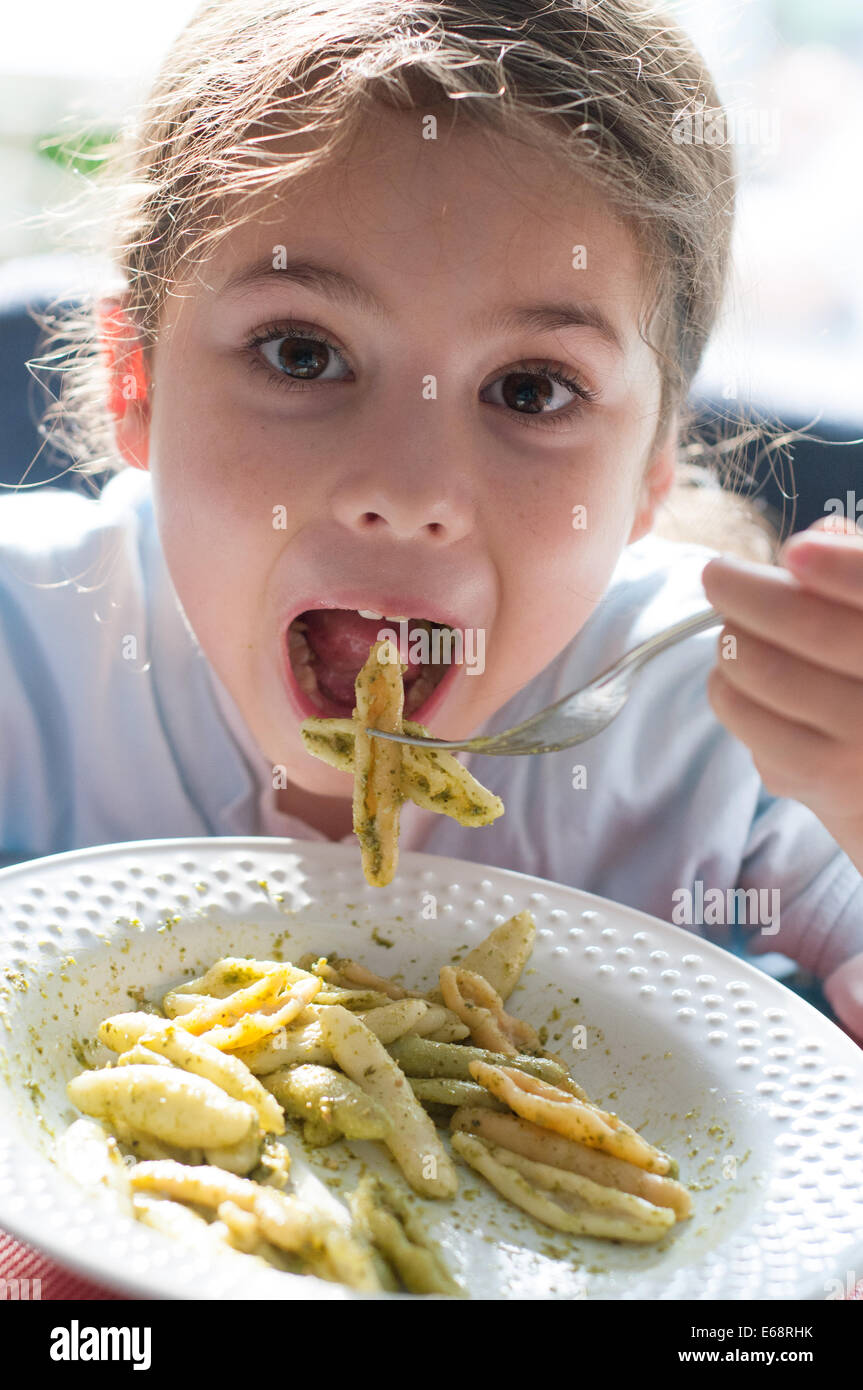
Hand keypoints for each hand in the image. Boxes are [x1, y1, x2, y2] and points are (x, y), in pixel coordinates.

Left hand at [702, 516, 862, 872]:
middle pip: (810, 627)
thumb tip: (817, 540)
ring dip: (732, 642)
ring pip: (765, 672)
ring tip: (735, 633)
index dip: (839, 565)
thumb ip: (858, 566)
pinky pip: (747, 719)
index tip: (794, 549)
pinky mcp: (823, 779)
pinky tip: (740, 683)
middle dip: (747, 591)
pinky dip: (730, 691)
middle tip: (718, 575)